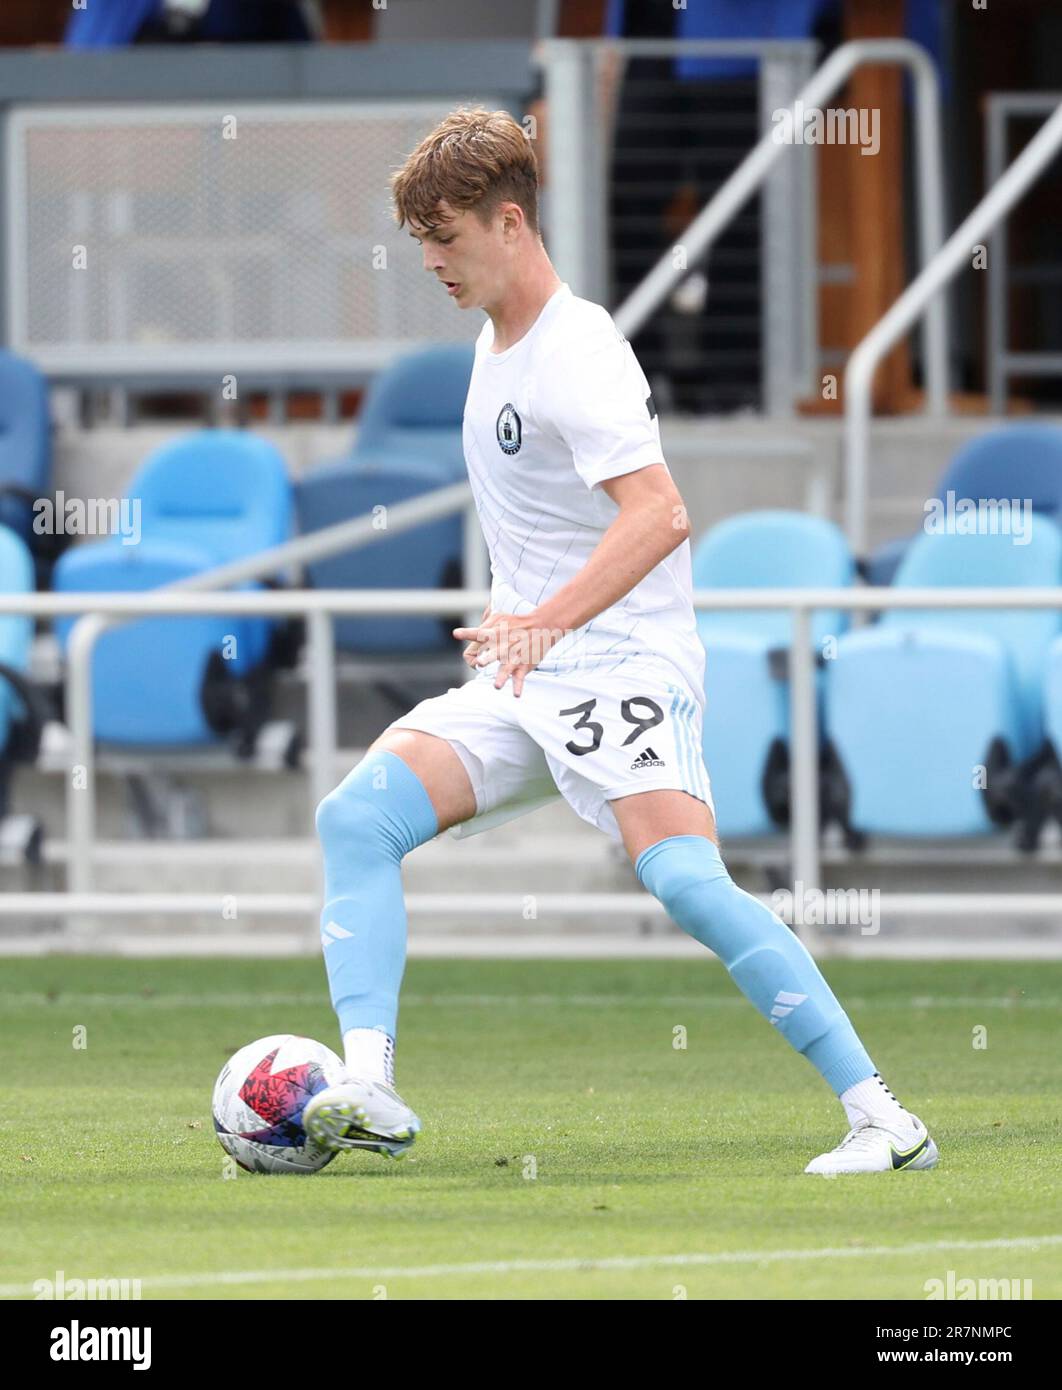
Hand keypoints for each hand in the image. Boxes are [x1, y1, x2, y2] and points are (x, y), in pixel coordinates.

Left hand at [451, 610, 567, 696]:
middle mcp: (504, 646)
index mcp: (495, 633)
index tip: (456, 634)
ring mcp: (514, 657)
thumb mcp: (498, 617)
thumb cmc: (515, 623)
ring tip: (496, 686)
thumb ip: (480, 626)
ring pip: (506, 669)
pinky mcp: (523, 665)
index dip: (467, 634)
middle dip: (487, 658)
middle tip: (480, 663)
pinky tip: (516, 695)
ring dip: (502, 677)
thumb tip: (456, 634)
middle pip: (493, 653)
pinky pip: (519, 678)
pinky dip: (518, 686)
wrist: (542, 627)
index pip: (479, 634)